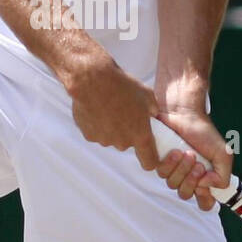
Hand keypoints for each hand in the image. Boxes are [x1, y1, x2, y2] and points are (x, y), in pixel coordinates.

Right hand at [63, 53, 160, 171]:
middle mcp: (122, 142)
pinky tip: (97, 108)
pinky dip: (98, 124)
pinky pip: (97, 133)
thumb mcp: (147, 95)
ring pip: (111, 137)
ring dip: (112, 127)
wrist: (93, 80)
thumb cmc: (122, 85)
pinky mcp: (89, 135)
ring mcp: (104, 140)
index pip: (150, 162)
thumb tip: (152, 115)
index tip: (151, 154)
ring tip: (110, 106)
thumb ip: (152, 111)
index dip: (152, 160)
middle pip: (128, 144)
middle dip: (128, 132)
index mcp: (140, 135)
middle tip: (126, 113)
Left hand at [152, 107, 232, 210]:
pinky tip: (175, 151)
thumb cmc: (203, 132)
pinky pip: (161, 173)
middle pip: (185, 195)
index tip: (205, 185)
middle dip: (192, 180)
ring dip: (182, 169)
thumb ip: (223, 176)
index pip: (204, 203)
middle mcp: (187, 177)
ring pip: (173, 185)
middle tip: (197, 163)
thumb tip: (207, 187)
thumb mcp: (223, 153)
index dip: (204, 199)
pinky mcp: (158, 162)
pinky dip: (170, 163)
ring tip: (187, 152)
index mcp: (204, 178)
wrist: (183, 113)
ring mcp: (172, 171)